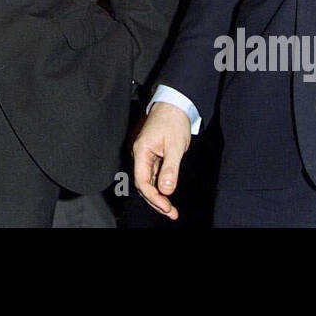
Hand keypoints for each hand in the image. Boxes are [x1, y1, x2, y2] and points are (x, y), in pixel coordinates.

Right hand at [132, 101, 192, 219]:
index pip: (142, 181)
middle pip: (143, 184)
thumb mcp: (175, 145)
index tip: (167, 206)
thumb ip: (170, 168)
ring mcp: (146, 154)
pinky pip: (153, 174)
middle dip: (156, 201)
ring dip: (158, 195)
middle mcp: (140, 154)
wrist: (174, 103)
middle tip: (170, 213)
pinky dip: (160, 185)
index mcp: (142, 150)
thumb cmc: (173, 120)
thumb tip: (166, 190)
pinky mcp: (152, 153)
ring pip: (148, 180)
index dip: (154, 197)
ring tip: (170, 209)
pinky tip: (167, 193)